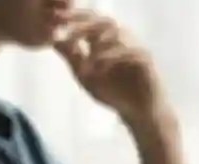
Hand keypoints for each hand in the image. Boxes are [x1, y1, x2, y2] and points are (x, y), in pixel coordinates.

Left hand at [54, 10, 170, 125]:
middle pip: (103, 20)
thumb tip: (53, 39)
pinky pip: (129, 50)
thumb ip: (72, 56)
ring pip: (116, 33)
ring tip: (81, 57)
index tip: (55, 17)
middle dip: (83, 24)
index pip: (90, 19)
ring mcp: (134, 46)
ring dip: (96, 44)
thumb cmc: (113, 93)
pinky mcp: (145, 58)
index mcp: (106, 39)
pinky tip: (98, 68)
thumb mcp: (85, 75)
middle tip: (66, 31)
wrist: (137, 113)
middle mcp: (122, 38)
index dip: (74, 15)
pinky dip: (111, 57)